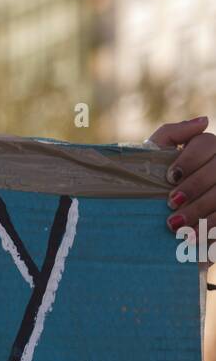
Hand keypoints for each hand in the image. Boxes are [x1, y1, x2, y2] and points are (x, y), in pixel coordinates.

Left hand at [149, 116, 215, 232]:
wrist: (150, 219)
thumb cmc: (153, 179)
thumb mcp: (155, 154)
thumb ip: (171, 133)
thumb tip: (204, 121)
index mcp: (208, 147)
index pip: (207, 144)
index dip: (189, 161)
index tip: (169, 178)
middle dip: (194, 187)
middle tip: (171, 203)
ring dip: (200, 211)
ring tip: (176, 226)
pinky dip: (210, 228)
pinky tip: (191, 239)